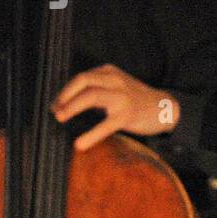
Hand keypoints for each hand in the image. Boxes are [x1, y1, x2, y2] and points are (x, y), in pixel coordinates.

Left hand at [52, 64, 179, 151]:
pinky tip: (80, 144)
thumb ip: (92, 90)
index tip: (54, 105)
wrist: (164, 107)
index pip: (80, 78)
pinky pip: (106, 124)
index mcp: (108, 72)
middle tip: (54, 110)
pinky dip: (91, 134)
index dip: (64, 91)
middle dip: (64, 95)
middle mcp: (114, 80)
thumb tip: (62, 104)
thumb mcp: (113, 86)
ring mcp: (122, 96)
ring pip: (91, 96)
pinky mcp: (127, 114)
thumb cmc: (133, 99)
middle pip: (82, 80)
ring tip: (60, 118)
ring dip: (72, 107)